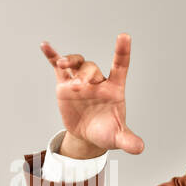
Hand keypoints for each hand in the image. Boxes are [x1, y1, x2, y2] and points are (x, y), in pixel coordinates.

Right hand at [39, 34, 144, 157]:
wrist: (88, 136)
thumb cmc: (106, 132)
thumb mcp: (117, 138)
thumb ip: (128, 141)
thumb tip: (140, 148)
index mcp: (113, 88)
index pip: (120, 66)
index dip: (122, 51)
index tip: (124, 36)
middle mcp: (97, 81)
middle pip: (91, 68)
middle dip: (85, 74)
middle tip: (80, 86)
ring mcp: (80, 80)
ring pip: (76, 63)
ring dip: (70, 61)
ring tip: (63, 65)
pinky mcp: (65, 84)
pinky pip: (58, 67)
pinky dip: (52, 56)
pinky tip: (45, 45)